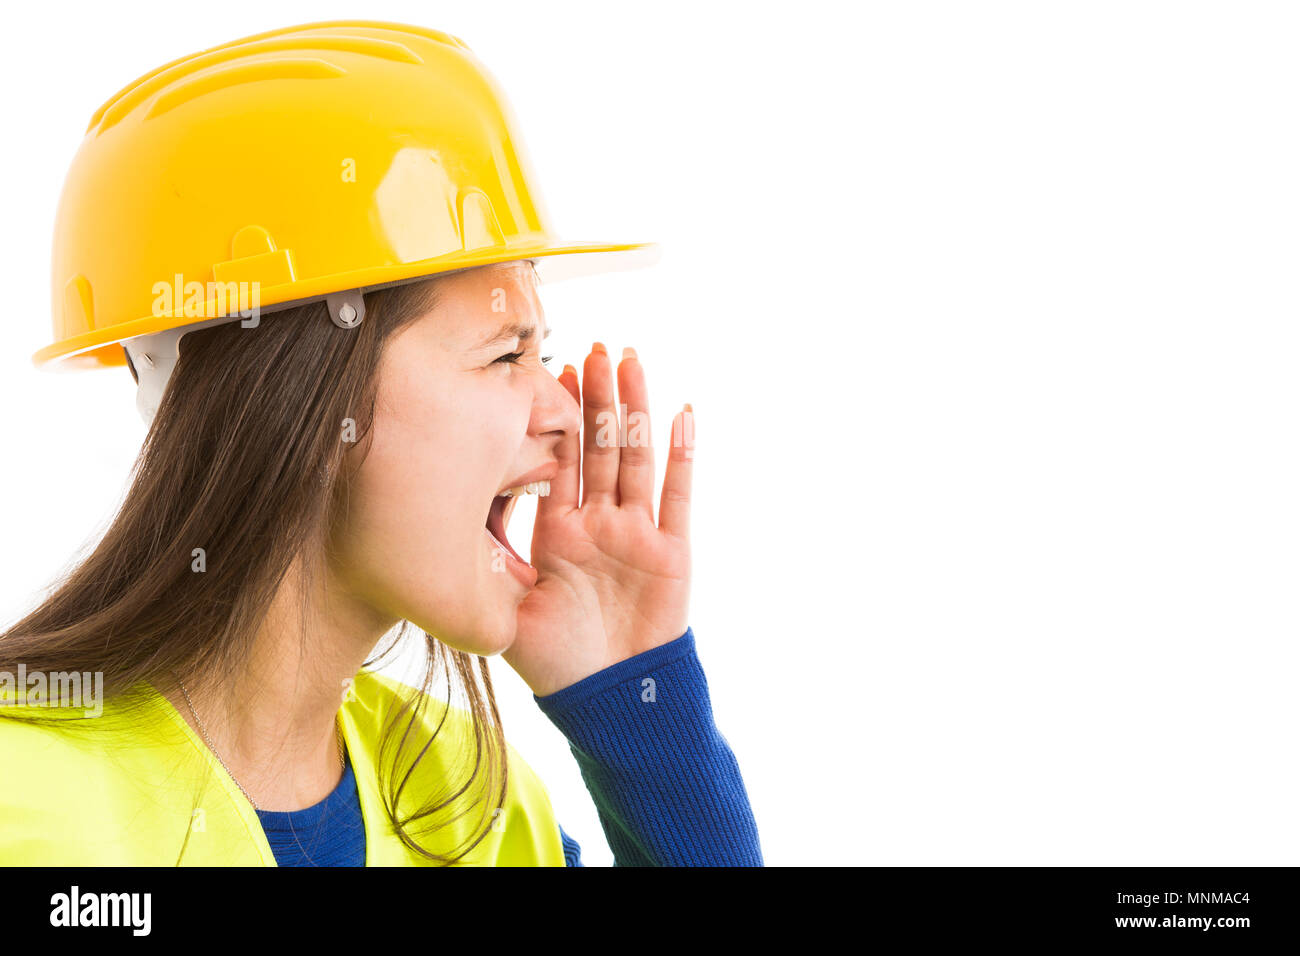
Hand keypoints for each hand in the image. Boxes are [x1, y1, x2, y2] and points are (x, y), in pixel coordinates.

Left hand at [502, 343, 693, 696]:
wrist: (607, 698)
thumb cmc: (556, 660)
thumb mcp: (506, 609)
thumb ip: (487, 565)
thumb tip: (449, 523)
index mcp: (560, 531)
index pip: (559, 461)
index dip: (557, 418)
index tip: (550, 373)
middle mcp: (599, 523)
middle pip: (599, 446)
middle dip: (594, 398)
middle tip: (592, 349)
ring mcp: (636, 532)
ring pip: (635, 457)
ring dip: (632, 409)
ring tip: (629, 360)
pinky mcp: (670, 550)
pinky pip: (677, 496)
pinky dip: (681, 456)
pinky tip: (681, 415)